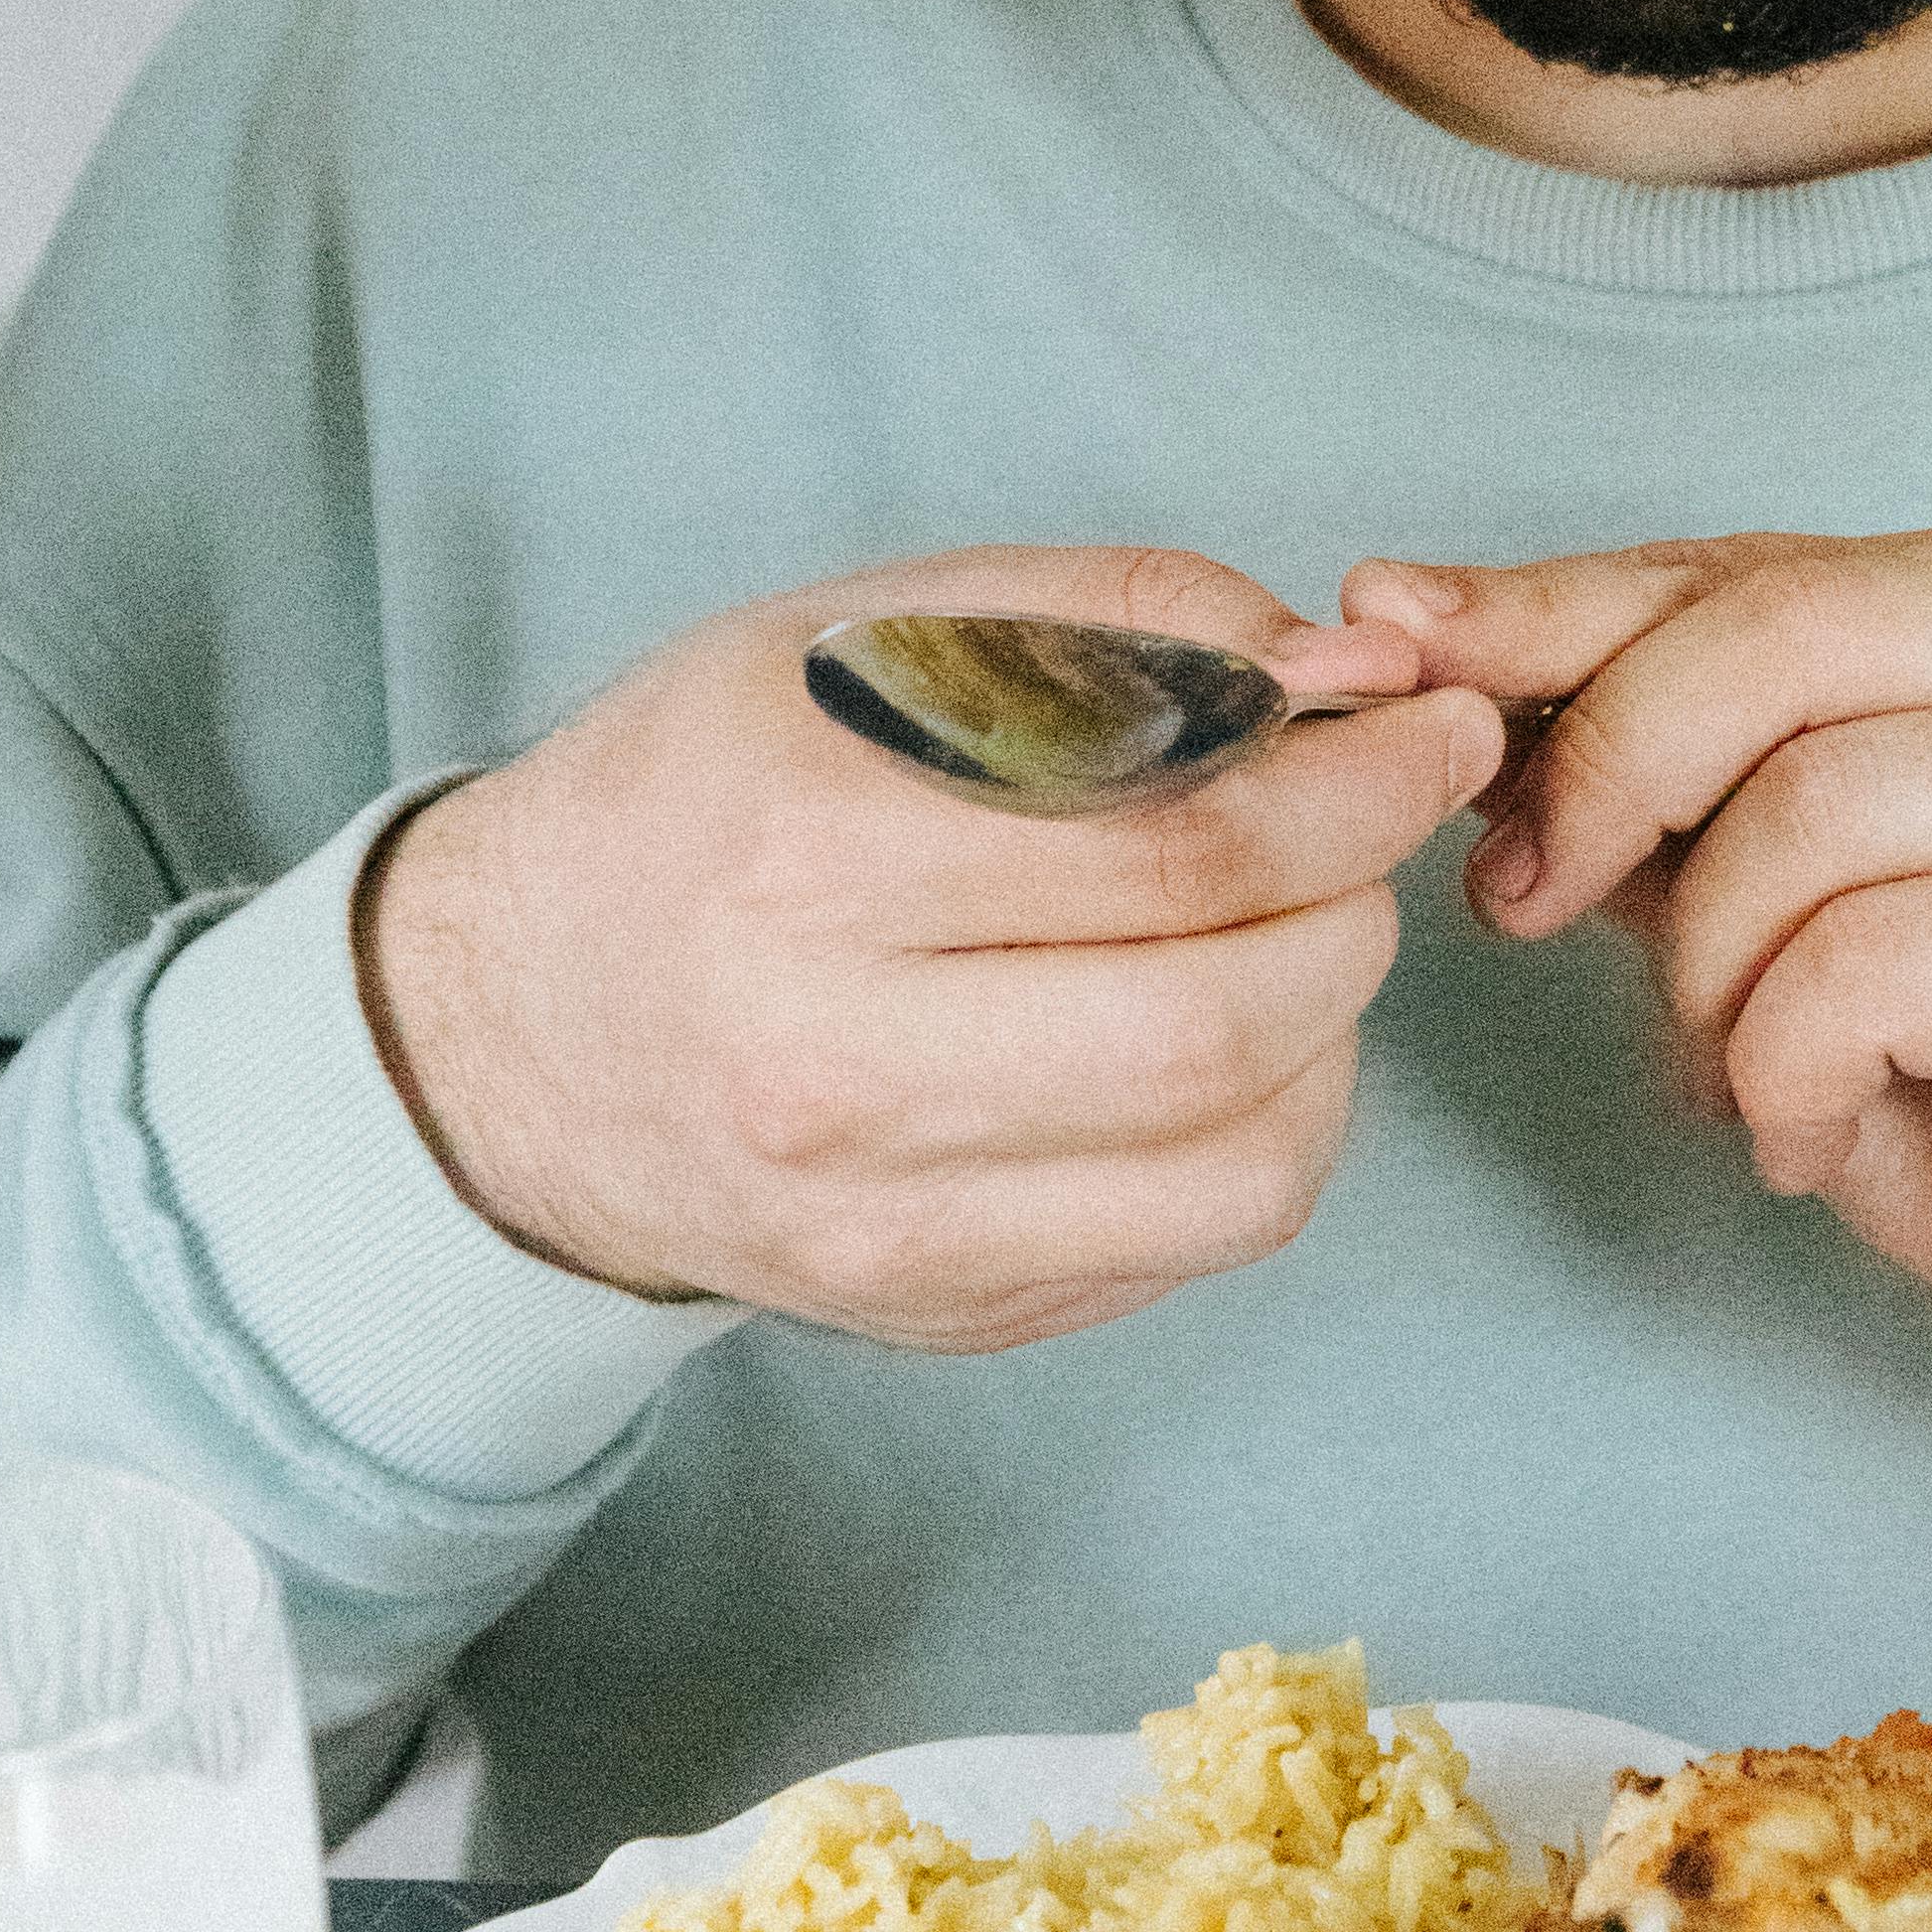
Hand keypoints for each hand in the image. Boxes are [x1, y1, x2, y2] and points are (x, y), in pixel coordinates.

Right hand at [361, 545, 1500, 1342]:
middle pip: (1220, 1015)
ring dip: (1340, 1026)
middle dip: (1358, 899)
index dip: (1350, 780)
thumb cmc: (694, 800)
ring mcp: (886, 1227)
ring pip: (1243, 1161)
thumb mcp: (851, 637)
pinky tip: (1240, 1036)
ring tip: (1310, 925)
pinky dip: (1276, 1127)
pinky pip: (1196, 1240)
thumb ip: (1110, 617)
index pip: (1171, 839)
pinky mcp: (937, 1314)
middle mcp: (835, 1069)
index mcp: (805, 862)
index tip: (1429, 723)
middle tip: (1381, 821)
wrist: (503, 1034)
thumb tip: (1346, 669)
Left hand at [1348, 524, 1931, 1628]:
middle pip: (1765, 638)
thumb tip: (1448, 679)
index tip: (1386, 639)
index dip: (1546, 608)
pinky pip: (1867, 965)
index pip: (1747, 564)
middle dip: (1598, 774)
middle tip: (1526, 907)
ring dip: (1711, 976)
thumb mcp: (1824, 921)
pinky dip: (1790, 1071)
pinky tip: (1820, 1133)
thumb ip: (1687, 802)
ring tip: (1752, 1079)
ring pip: (1802, 808)